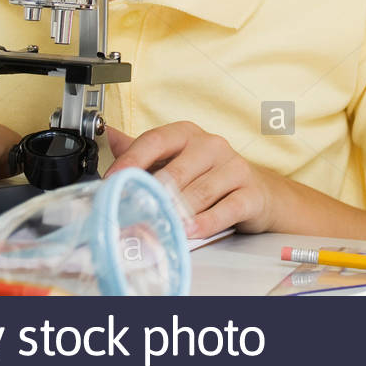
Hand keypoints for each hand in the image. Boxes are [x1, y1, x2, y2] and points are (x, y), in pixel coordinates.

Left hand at [104, 122, 278, 238]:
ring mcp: (234, 168)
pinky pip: (228, 208)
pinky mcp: (251, 193)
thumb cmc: (210, 174)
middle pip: (177, 171)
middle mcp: (212, 145)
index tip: (112, 181)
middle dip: (153, 195)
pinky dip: (207, 222)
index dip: (131, 161)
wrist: (257, 191)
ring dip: (178, 213)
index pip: (156, 140)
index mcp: (188, 134)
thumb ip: (143, 150)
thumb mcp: (176, 158)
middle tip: (132, 214)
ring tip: (159, 227)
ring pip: (200, 192)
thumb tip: (108, 135)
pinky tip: (191, 232)